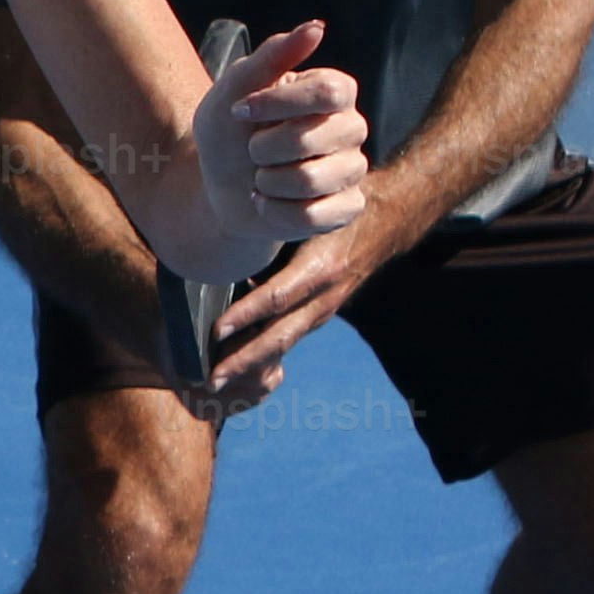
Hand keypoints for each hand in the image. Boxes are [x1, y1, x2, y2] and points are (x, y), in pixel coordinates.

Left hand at [197, 19, 367, 268]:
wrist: (221, 186)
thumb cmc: (232, 131)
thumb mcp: (235, 89)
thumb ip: (272, 56)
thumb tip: (317, 28)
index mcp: (335, 92)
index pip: (327, 92)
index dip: (277, 105)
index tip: (240, 112)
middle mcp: (352, 127)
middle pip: (310, 139)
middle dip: (262, 148)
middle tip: (252, 149)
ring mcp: (353, 170)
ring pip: (309, 182)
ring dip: (266, 182)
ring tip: (261, 177)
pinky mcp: (346, 208)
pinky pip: (313, 217)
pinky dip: (274, 212)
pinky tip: (266, 203)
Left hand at [202, 221, 374, 402]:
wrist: (382, 222)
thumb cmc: (334, 211)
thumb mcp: (307, 215)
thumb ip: (275, 233)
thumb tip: (232, 244)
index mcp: (320, 268)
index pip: (278, 297)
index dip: (246, 314)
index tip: (215, 331)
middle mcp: (324, 296)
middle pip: (280, 335)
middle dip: (244, 360)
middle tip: (211, 379)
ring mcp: (323, 309)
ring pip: (284, 343)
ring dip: (249, 364)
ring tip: (216, 382)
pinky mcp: (318, 314)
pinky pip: (289, 339)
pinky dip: (262, 356)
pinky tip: (236, 368)